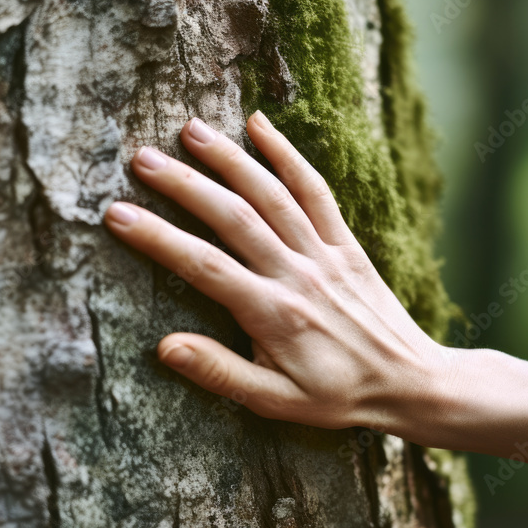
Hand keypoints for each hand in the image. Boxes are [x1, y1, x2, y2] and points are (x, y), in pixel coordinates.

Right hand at [104, 112, 450, 431]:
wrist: (409, 383)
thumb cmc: (337, 396)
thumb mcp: (274, 402)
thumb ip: (220, 373)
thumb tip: (164, 347)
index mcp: (272, 314)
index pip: (202, 266)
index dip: (157, 238)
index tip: (118, 215)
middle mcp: (296, 274)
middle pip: (232, 217)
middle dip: (184, 184)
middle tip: (142, 158)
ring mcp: (323, 253)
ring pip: (271, 194)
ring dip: (230, 159)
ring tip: (191, 129)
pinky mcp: (346, 243)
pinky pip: (316, 190)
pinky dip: (289, 155)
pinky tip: (261, 125)